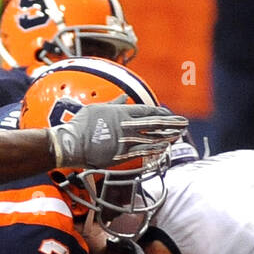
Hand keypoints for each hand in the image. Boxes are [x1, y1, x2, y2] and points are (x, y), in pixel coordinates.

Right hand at [49, 104, 187, 168]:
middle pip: (154, 124)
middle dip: (171, 124)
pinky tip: (165, 148)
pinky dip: (155, 150)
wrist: (70, 144)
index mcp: (120, 113)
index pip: (147, 111)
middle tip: (184, 123)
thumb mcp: (96, 109)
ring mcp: (124, 142)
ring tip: (179, 135)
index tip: (170, 114)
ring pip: (151, 138)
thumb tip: (122, 98)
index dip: (161, 112)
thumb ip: (113, 104)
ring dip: (167, 136)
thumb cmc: (79, 126)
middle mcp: (126, 126)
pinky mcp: (120, 155)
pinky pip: (142, 152)